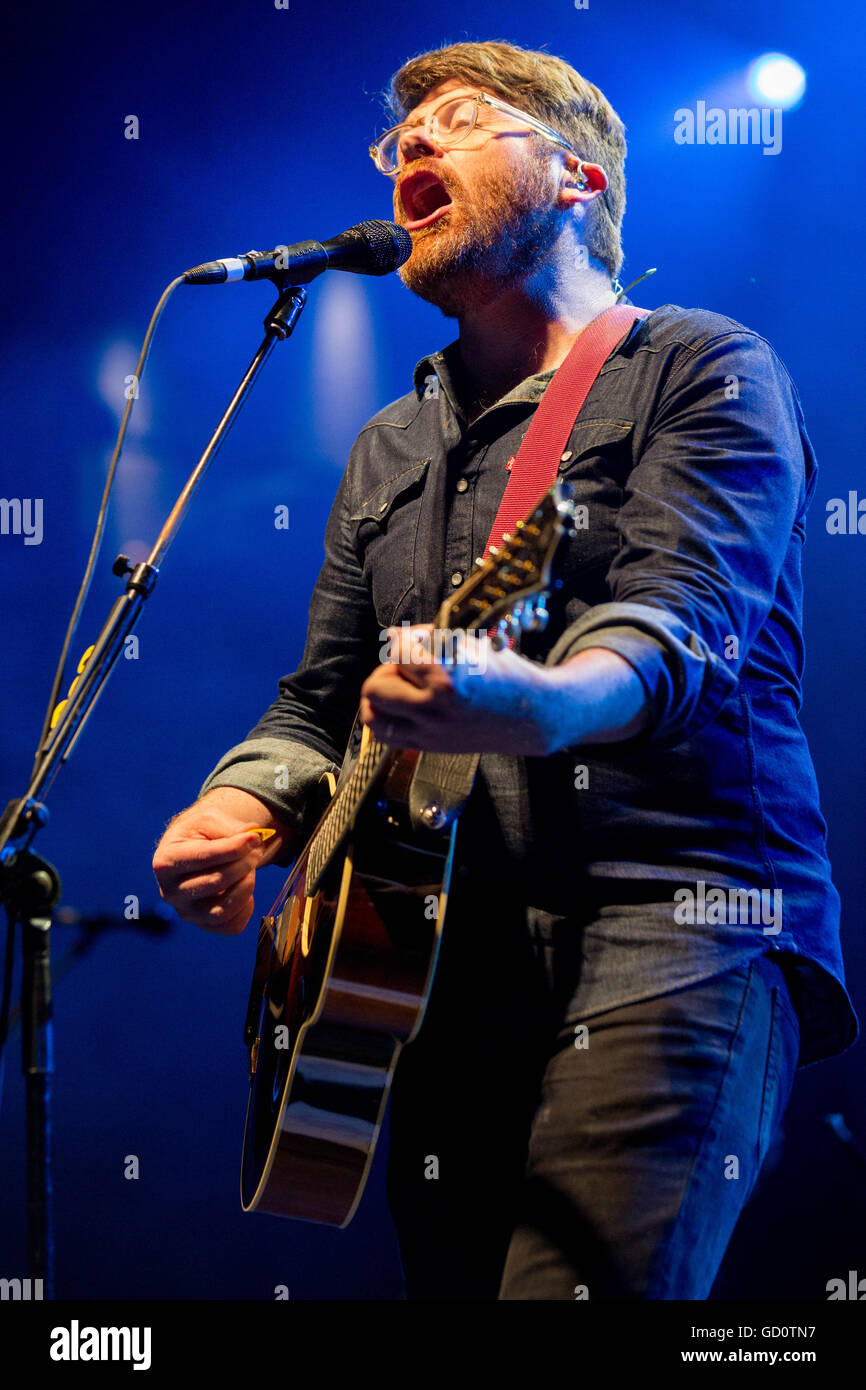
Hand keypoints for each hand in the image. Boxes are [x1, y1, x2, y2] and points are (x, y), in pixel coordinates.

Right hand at [152, 787, 291, 935]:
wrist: (195, 851)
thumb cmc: (200, 835)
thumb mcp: (208, 821)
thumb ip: (230, 827)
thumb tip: (252, 834)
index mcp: (165, 862)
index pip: (203, 858)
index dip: (234, 848)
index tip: (255, 838)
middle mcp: (170, 892)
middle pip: (215, 882)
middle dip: (243, 864)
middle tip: (256, 850)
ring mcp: (186, 913)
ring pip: (222, 910)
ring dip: (246, 886)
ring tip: (251, 868)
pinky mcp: (204, 925)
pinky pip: (232, 925)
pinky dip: (246, 907)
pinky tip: (244, 887)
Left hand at [358, 623, 558, 754]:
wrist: (530, 717)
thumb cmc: (504, 675)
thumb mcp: (471, 647)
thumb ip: (428, 640)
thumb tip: (392, 637)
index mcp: (447, 681)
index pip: (398, 652)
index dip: (403, 639)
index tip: (414, 639)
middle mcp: (434, 711)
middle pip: (375, 687)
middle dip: (386, 669)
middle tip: (405, 666)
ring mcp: (429, 733)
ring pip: (372, 715)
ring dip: (379, 696)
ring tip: (399, 687)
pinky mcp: (429, 747)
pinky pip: (384, 735)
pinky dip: (384, 718)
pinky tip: (400, 705)